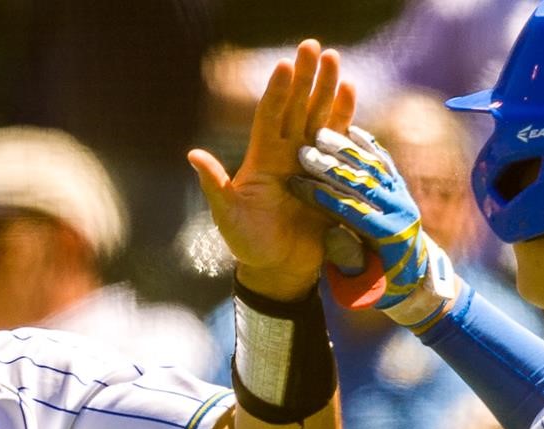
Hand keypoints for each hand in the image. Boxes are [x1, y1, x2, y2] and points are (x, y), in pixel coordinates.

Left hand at [189, 40, 354, 300]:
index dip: (277, 92)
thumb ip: (215, 185)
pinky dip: (345, 117)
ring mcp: (310, 162)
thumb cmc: (248, 244)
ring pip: (319, 117)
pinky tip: (349, 91)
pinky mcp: (332, 176)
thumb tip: (194, 154)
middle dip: (305, 77)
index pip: (270, 117)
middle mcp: (286, 153)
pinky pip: (340, 142)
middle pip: (297, 107)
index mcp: (262, 158)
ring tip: (333, 57)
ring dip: (326, 88)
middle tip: (312, 45)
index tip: (282, 64)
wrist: (278, 269)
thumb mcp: (228, 214)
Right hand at [296, 127, 459, 325]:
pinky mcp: (402, 188)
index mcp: (388, 236)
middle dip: (331, 167)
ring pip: (373, 166)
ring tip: (320, 135)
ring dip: (346, 149)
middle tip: (304, 153)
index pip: (351, 210)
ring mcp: (403, 197)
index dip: (322, 196)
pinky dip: (367, 145)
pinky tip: (349, 130)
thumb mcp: (364, 284)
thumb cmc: (383, 287)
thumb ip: (348, 259)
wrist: (416, 280)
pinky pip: (384, 162)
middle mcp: (399, 211)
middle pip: (362, 182)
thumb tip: (331, 232)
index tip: (296, 184)